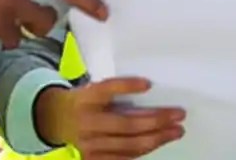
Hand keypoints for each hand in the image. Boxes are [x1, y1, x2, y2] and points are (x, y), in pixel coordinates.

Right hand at [43, 78, 184, 159]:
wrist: (56, 119)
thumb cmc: (86, 100)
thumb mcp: (94, 88)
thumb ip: (116, 91)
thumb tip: (151, 90)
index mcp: (87, 97)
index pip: (107, 89)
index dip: (127, 86)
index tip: (148, 84)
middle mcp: (87, 121)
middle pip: (126, 123)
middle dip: (156, 120)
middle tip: (178, 115)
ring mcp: (89, 143)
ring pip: (128, 145)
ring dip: (156, 138)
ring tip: (175, 131)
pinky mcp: (92, 158)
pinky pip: (123, 157)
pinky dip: (143, 150)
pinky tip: (158, 142)